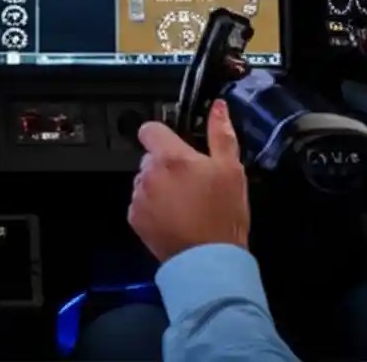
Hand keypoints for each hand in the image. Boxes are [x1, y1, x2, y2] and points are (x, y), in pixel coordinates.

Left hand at [128, 99, 249, 261]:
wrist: (209, 259)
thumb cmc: (223, 215)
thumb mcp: (231, 170)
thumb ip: (221, 134)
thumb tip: (218, 108)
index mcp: (171, 157)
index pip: (150, 129)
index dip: (162, 135)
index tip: (176, 146)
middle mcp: (149, 173)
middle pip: (150, 157)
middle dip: (166, 164)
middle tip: (191, 182)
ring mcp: (139, 196)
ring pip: (145, 180)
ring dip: (159, 185)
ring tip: (185, 203)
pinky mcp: (134, 217)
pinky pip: (140, 203)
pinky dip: (153, 207)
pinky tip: (174, 217)